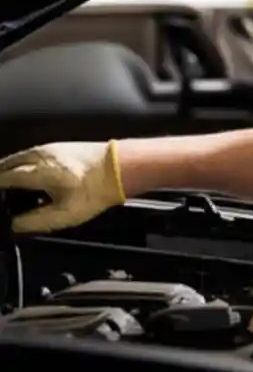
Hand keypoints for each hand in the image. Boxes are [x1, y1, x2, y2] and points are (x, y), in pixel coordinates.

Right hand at [0, 141, 126, 233]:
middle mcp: (39, 155)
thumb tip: (14, 225)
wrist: (122, 167)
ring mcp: (48, 147)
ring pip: (16, 159)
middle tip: (1, 196)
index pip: (2, 178)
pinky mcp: (57, 146)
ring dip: (8, 172)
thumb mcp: (65, 214)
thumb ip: (35, 221)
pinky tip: (26, 178)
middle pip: (5, 166)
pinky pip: (29, 155)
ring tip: (7, 190)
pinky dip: (20, 166)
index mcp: (38, 171)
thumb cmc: (96, 191)